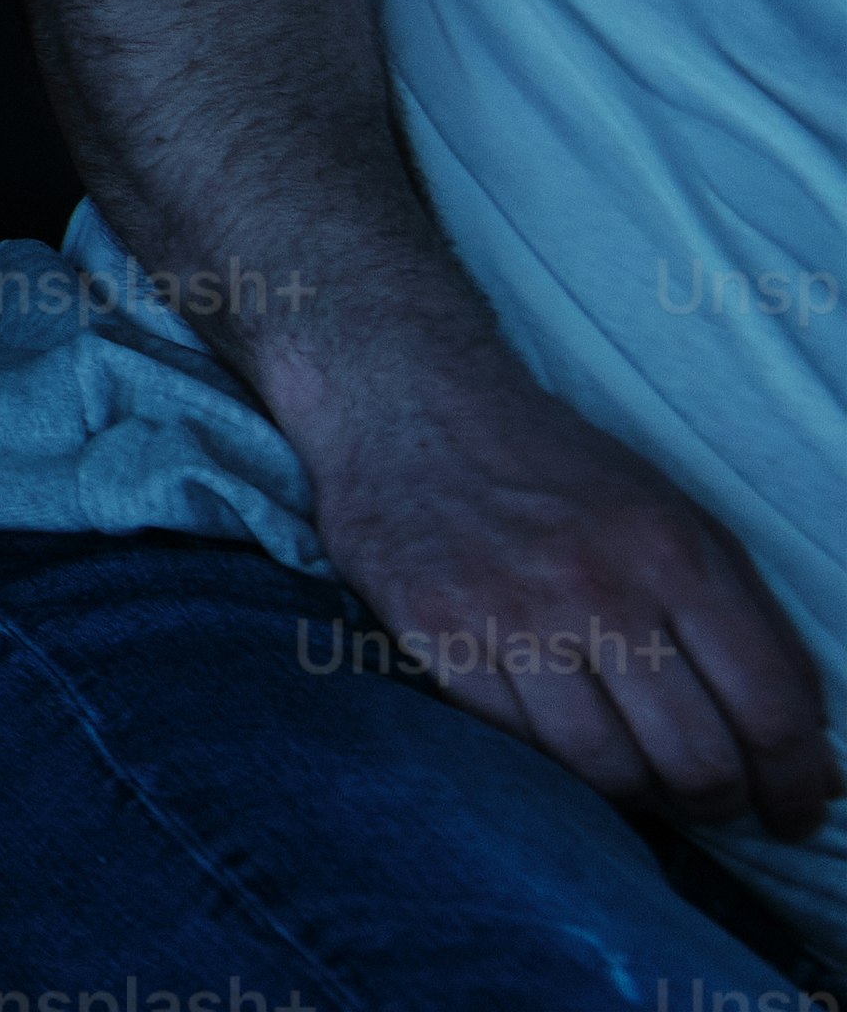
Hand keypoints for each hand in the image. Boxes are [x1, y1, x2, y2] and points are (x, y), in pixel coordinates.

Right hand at [299, 342, 840, 834]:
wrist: (409, 403)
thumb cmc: (562, 474)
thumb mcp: (680, 521)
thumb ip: (758, 632)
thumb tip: (818, 761)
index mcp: (673, 552)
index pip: (770, 708)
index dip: (798, 783)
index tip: (797, 811)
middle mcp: (595, 584)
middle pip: (695, 758)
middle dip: (721, 804)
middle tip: (717, 804)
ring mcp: (508, 611)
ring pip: (607, 770)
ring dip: (640, 799)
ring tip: (645, 784)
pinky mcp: (434, 631)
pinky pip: (517, 747)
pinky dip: (553, 765)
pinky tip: (567, 747)